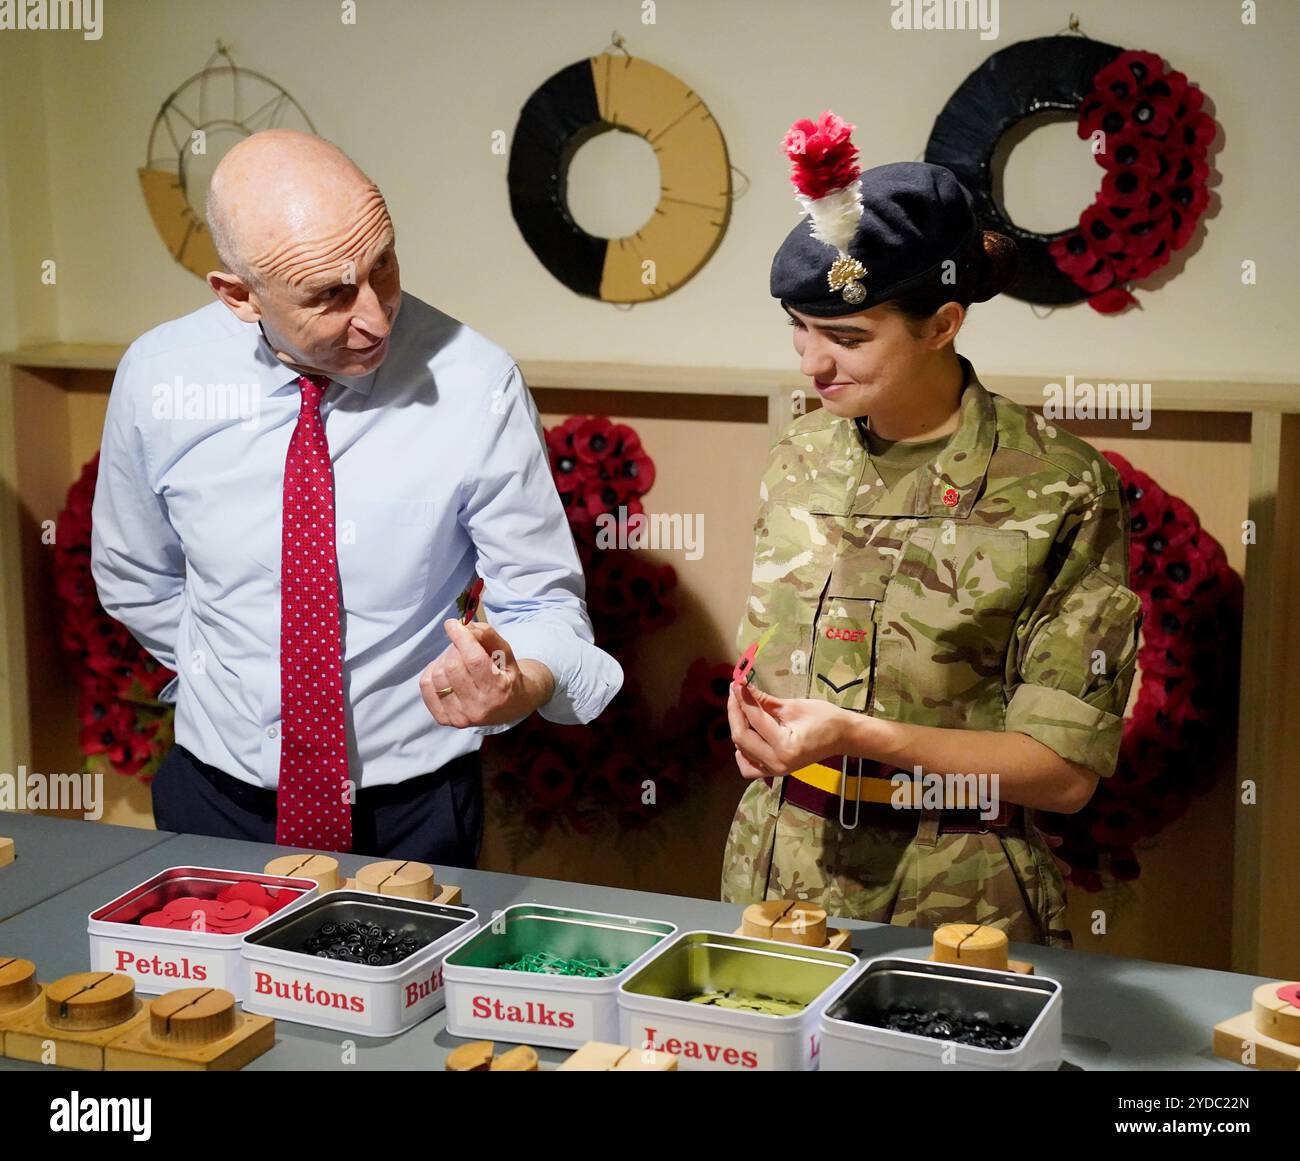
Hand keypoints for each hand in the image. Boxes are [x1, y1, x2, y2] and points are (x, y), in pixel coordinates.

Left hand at [420, 620, 553, 727]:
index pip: (474, 660)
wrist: (510, 707)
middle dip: (454, 648)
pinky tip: (444, 670)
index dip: (461, 638)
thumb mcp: (506, 653)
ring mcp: (459, 717)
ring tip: (455, 658)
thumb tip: (464, 626)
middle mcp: (478, 708)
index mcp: (498, 691)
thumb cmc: (507, 675)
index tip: (452, 624)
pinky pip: (426, 687)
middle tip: (460, 645)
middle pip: (452, 667)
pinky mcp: (445, 719)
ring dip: (443, 659)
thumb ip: (488, 636)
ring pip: (437, 676)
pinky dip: (432, 672)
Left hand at [727, 680, 850, 779]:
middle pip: (742, 738)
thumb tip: (742, 686)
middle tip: (734, 690)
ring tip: (741, 707)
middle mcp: (776, 763)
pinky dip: (743, 751)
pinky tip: (747, 735)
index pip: (755, 720)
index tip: (736, 682)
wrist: (843, 736)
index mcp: (785, 747)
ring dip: (738, 727)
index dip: (742, 698)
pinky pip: (749, 766)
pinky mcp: (774, 771)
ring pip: (742, 750)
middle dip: (735, 711)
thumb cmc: (824, 718)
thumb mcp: (793, 706)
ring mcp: (775, 770)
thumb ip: (763, 700)